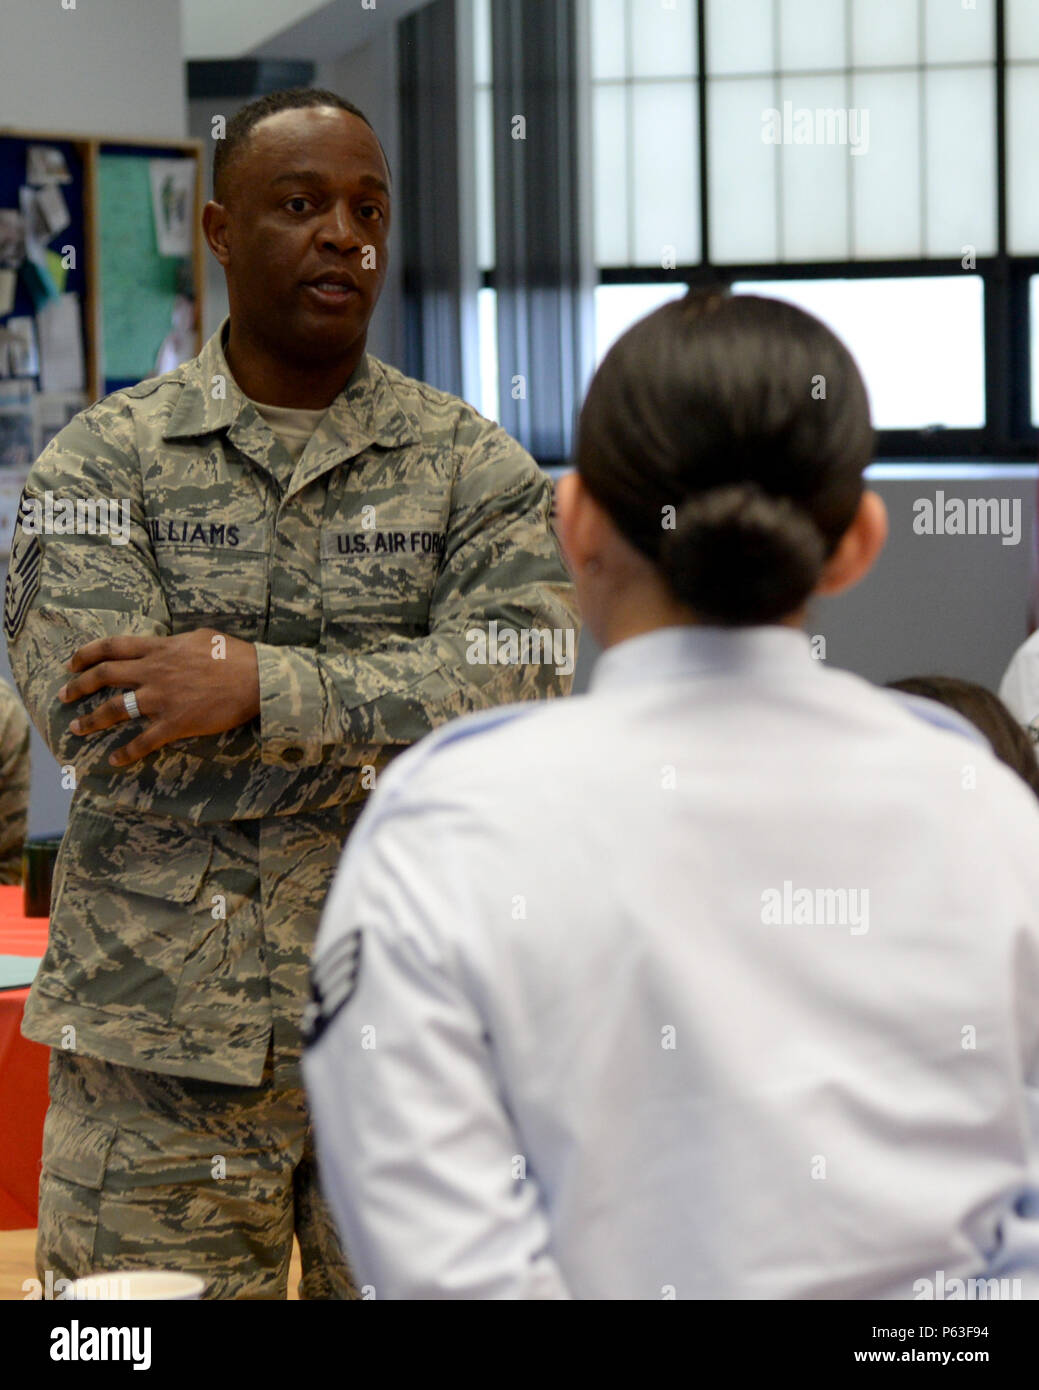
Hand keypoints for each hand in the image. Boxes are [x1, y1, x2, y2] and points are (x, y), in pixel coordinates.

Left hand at [58, 630, 260, 765]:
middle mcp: (153, 672)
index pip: (112, 647)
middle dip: (78, 686)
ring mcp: (162, 699)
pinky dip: (126, 752)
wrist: (258, 680)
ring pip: (115, 708)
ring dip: (91, 719)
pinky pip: (144, 741)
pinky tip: (114, 760)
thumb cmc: (235, 655)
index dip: (87, 654)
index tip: (73, 663)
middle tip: (63, 695)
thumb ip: (175, 642)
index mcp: (160, 649)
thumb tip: (166, 644)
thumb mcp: (201, 636)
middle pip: (104, 676)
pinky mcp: (175, 723)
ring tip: (77, 728)